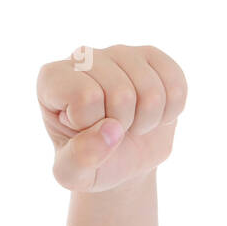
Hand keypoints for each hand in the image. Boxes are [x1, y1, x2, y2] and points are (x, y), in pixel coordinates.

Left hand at [36, 44, 185, 191]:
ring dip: (147, 120)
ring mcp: (118, 52)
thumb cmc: (88, 161)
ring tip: (129, 123)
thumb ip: (79, 159)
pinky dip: (169, 111)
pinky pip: (176, 85)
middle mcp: (81, 57)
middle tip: (111, 130)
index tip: (84, 130)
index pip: (85, 98)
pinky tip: (151, 113)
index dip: (92, 125)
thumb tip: (110, 130)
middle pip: (121, 94)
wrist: (120, 159)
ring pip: (151, 90)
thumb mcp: (72, 173)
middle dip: (123, 125)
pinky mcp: (151, 55)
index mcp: (51, 79)